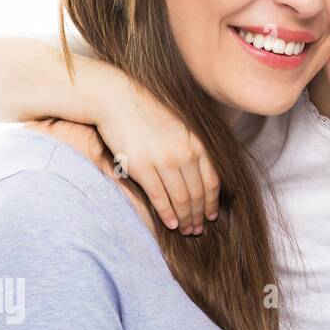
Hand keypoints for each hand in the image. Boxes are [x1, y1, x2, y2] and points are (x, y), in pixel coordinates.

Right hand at [93, 69, 219, 234]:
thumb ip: (192, 148)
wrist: (117, 100)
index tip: (212, 215)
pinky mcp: (142, 167)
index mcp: (197, 143)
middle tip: (198, 229)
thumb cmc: (148, 113)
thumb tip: (201, 173)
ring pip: (181, 199)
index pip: (212, 181)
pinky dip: (167, 214)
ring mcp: (164, 161)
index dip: (213, 202)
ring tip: (186, 230)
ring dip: (185, 218)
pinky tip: (170, 224)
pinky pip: (160, 197)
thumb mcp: (180, 126)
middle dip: (199, 214)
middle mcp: (185, 153)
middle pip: (198, 193)